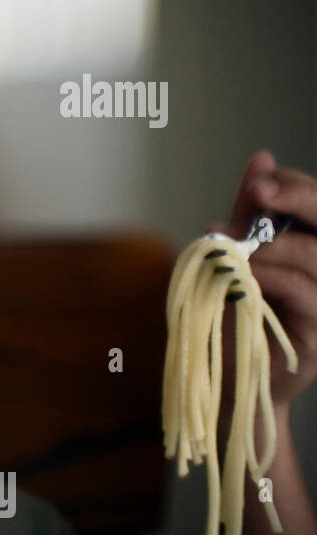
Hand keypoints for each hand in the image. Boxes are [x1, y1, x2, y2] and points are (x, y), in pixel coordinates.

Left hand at [206, 150, 316, 410]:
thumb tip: (261, 157)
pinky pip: (304, 293)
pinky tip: (241, 276)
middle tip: (259, 194)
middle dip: (298, 199)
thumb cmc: (234, 311)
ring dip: (271, 245)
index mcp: (315, 247)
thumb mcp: (238, 253)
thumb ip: (251, 212)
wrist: (226, 376)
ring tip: (232, 248)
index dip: (294, 186)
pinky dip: (269, 278)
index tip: (258, 183)